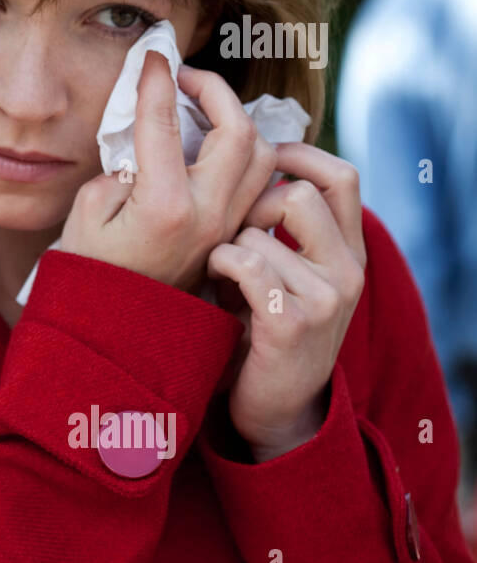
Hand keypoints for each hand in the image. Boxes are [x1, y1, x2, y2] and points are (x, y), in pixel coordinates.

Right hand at [57, 51, 278, 291]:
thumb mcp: (88, 213)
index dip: (157, 81)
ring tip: (201, 109)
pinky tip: (213, 144)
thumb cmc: (92, 274)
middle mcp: (208, 215)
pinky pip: (258, 182)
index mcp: (166, 205)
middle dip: (216, 91)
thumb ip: (121, 168)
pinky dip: (243, 153)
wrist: (116, 333)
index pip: (166, 123)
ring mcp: (226, 228)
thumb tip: (147, 141)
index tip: (152, 55)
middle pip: (241, 132)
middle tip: (184, 78)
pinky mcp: (232, 236)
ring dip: (237, 121)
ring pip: (262, 156)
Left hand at [206, 143, 365, 461]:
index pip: (342, 176)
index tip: (260, 159)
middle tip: (230, 230)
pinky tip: (214, 283)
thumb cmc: (260, 329)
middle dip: (251, 202)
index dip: (298, 155)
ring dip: (226, 246)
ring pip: (259, 233)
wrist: (273, 408)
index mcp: (347, 251)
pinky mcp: (293, 323)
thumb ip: (279, 228)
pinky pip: (247, 264)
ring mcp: (325, 297)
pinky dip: (220, 265)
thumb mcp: (283, 272)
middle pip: (299, 193)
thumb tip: (248, 167)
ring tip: (219, 274)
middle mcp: (347, 270)